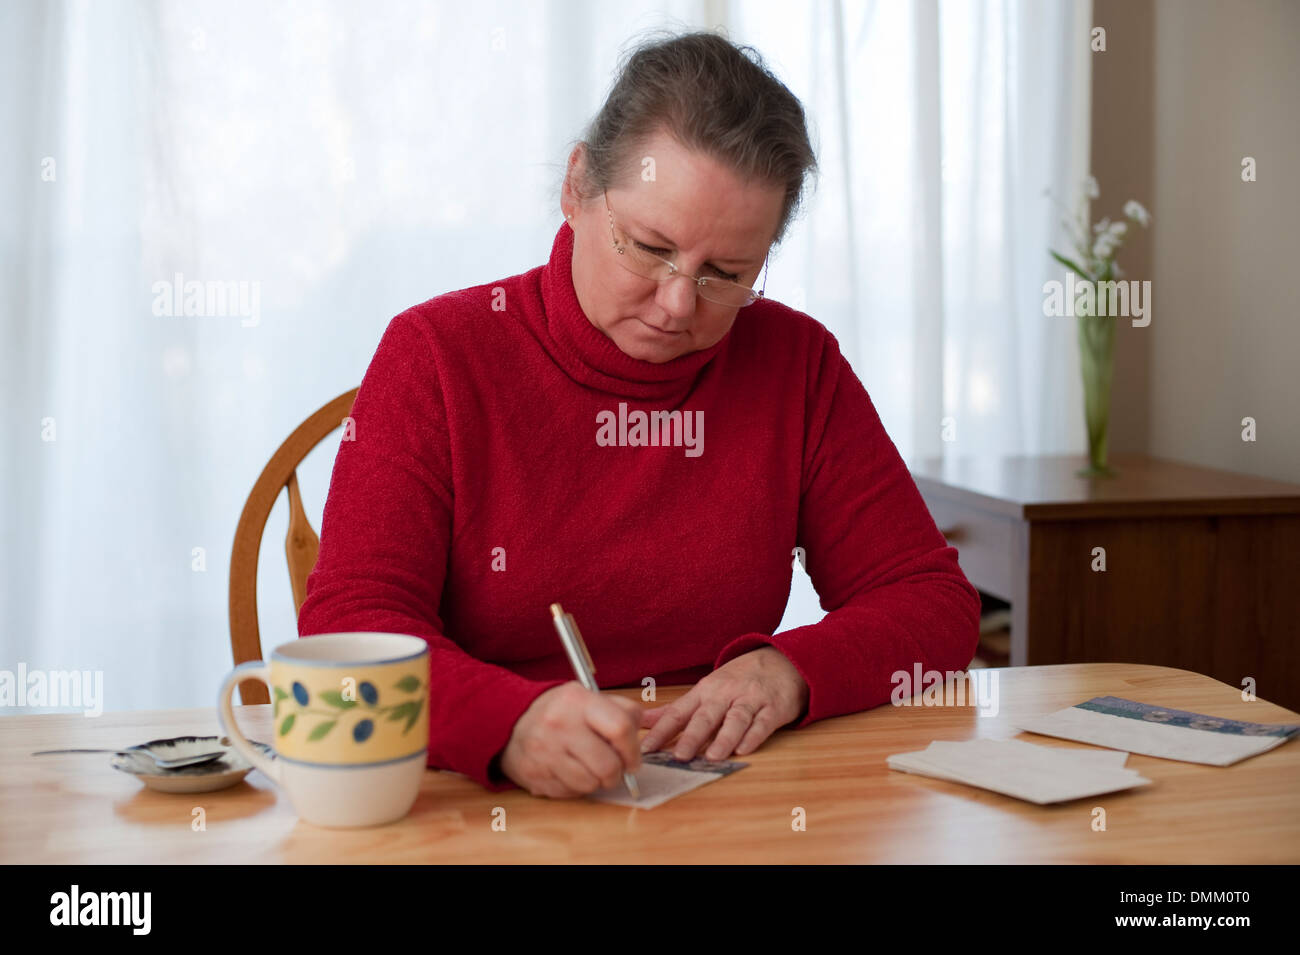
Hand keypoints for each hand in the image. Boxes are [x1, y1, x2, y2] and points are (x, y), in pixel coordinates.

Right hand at [499, 682, 641, 797]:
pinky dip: (577, 787)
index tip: (633, 760)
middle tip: (614, 770)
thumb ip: (620, 710)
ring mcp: (545, 752)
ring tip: (590, 768)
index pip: (620, 727)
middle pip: (608, 765)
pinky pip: (571, 793)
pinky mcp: (536, 775)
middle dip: (617, 774)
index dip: (634, 750)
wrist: (511, 723)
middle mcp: (560, 725)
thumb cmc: (561, 712)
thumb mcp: (588, 697)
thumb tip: (639, 737)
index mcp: (578, 700)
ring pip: (591, 784)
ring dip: (597, 782)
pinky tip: (570, 771)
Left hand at [638, 646, 807, 760]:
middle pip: (706, 716)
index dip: (661, 730)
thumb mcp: (706, 689)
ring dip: (724, 738)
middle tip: (679, 756)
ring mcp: (750, 700)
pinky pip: (763, 723)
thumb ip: (677, 709)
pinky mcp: (773, 708)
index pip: (678, 712)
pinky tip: (744, 749)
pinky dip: (753, 736)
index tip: (645, 748)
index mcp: (704, 692)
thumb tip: (644, 721)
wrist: (781, 662)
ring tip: (713, 757)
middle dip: (692, 736)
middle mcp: (725, 695)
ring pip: (735, 719)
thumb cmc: (738, 680)